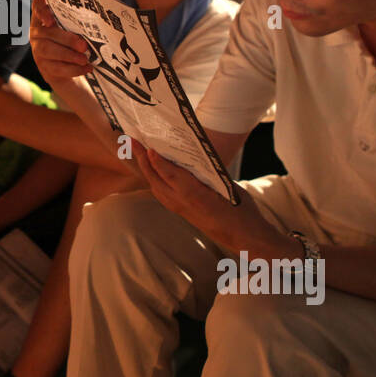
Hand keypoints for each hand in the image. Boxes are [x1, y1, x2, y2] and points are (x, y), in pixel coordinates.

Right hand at [29, 0, 92, 83]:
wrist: (68, 69)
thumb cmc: (74, 42)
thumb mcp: (75, 29)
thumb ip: (79, 22)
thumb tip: (96, 22)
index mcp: (44, 18)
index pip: (37, 6)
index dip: (42, 10)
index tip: (51, 20)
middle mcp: (37, 33)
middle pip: (48, 33)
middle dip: (67, 39)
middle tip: (84, 46)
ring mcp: (37, 51)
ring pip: (49, 51)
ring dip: (69, 55)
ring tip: (85, 59)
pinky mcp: (44, 67)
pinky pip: (56, 68)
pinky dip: (74, 69)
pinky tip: (86, 68)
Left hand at [133, 143, 275, 255]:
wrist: (244, 237)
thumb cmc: (240, 209)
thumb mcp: (227, 186)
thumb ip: (207, 172)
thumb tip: (192, 154)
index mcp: (194, 196)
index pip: (170, 174)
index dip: (157, 160)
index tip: (147, 146)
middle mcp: (182, 203)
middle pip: (156, 178)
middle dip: (142, 158)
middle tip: (131, 139)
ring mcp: (179, 209)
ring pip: (155, 186)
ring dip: (145, 167)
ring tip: (137, 149)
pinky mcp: (180, 211)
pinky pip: (161, 192)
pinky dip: (154, 178)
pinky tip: (152, 168)